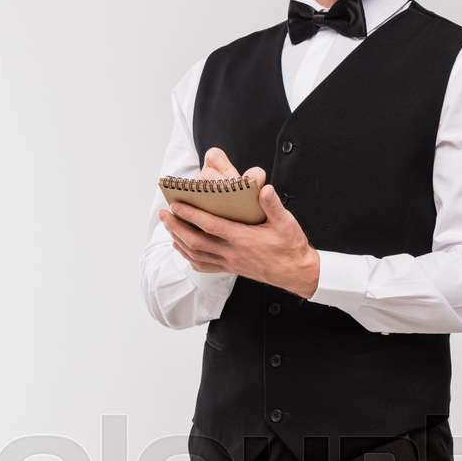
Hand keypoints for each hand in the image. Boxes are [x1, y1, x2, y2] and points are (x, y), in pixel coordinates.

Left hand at [159, 146, 319, 297]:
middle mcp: (232, 253)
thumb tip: (265, 188)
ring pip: (196, 254)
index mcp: (243, 239)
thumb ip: (273, 205)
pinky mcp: (231, 269)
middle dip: (176, 226)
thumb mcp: (287, 223)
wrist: (297, 273)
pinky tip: (183, 248)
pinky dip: (190, 256)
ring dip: (179, 240)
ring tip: (168, 227)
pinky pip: (204, 266)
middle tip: (164, 214)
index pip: (210, 225)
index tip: (176, 204)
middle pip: (195, 241)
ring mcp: (230, 263)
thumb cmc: (291, 246)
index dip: (191, 214)